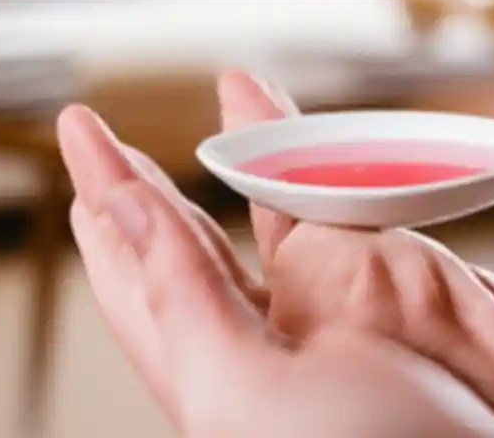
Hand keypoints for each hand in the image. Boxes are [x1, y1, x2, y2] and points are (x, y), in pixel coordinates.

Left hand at [57, 72, 493, 436]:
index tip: (84, 133)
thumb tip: (124, 213)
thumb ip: (183, 301)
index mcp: (216, 371)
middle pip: (191, 243)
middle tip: (106, 133)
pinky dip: (335, 162)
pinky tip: (316, 135)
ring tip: (231, 96)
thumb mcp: (248, 397)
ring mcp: (342, 305)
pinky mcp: (409, 284)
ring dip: (251, 151)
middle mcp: (273, 336)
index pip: (136, 270)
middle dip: (150, 185)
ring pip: (281, 210)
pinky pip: (361, 203)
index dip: (107, 201)